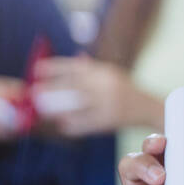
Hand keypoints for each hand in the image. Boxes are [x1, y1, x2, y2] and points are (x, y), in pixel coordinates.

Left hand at [34, 55, 153, 136]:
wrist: (148, 108)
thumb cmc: (125, 90)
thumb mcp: (111, 74)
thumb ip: (92, 69)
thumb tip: (74, 59)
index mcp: (105, 72)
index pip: (76, 67)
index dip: (55, 67)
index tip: (37, 69)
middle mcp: (106, 86)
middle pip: (73, 86)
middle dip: (52, 89)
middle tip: (34, 92)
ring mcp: (108, 104)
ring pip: (76, 107)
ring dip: (58, 109)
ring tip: (43, 110)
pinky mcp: (109, 121)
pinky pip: (84, 124)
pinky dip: (71, 125)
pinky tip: (63, 125)